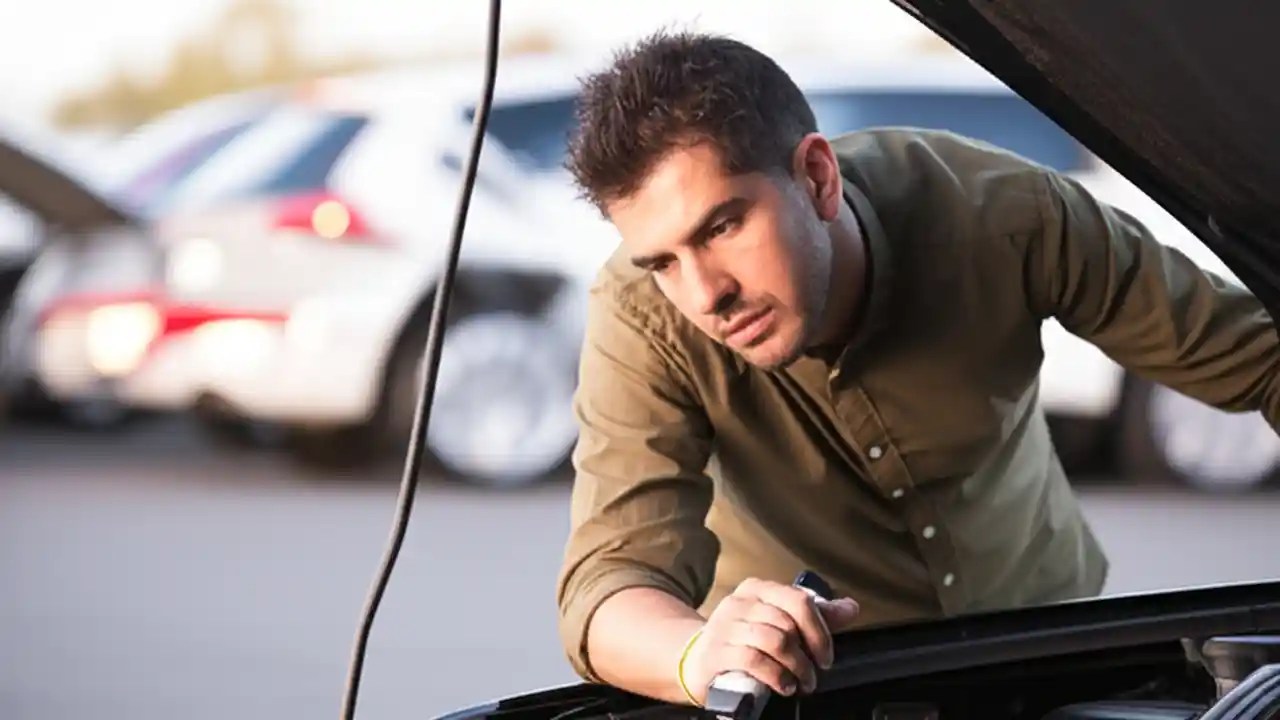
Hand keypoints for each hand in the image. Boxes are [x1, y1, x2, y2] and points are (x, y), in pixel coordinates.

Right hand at [680, 577, 859, 703]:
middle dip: (808, 654)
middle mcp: (739, 602)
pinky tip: (783, 685)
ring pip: (774, 640)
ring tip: (800, 683)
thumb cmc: (743, 640)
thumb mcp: (777, 622)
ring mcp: (724, 626)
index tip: (826, 655)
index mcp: (757, 589)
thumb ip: (814, 615)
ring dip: (796, 668)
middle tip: (813, 674)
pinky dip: (776, 676)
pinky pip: (754, 660)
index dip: (819, 630)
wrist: (696, 660)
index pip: (798, 600)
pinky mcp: (716, 652)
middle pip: (788, 623)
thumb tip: (851, 608)